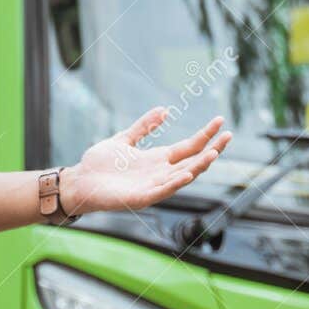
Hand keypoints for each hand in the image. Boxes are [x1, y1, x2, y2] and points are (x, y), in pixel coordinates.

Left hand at [59, 108, 230, 216]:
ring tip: (214, 153)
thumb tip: (164, 110)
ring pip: (182, 177)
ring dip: (199, 166)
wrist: (80, 181)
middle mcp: (160, 174)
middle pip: (192, 161)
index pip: (188, 147)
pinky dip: (175, 184)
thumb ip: (144, 127)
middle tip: (228, 136)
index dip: (205, 135)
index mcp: (158, 160)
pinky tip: (186, 174)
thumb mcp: (125, 139)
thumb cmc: (100, 164)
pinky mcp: (140, 198)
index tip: (220, 122)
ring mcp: (152, 187)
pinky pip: (161, 191)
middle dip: (211, 150)